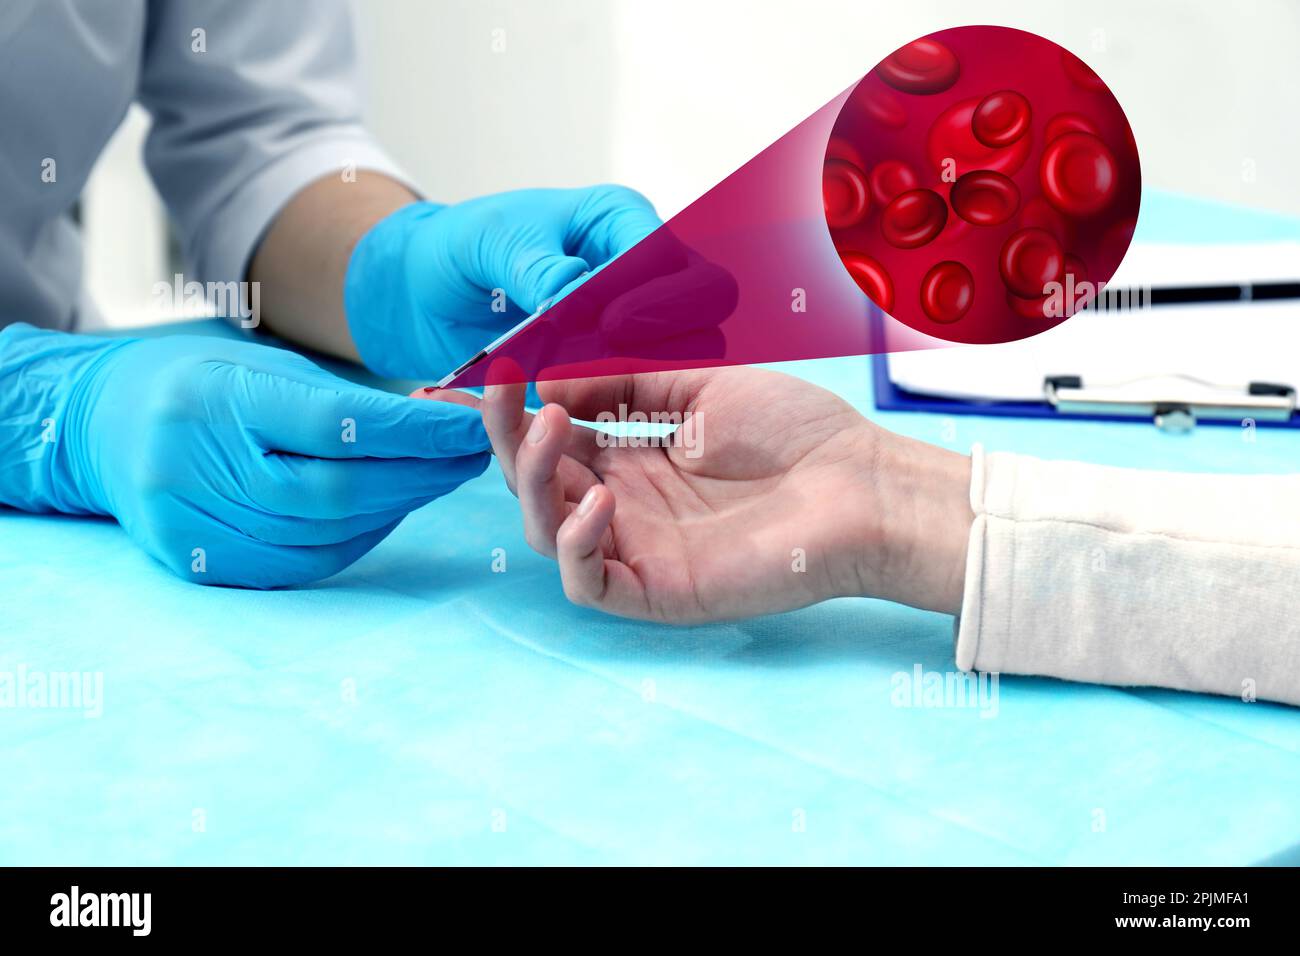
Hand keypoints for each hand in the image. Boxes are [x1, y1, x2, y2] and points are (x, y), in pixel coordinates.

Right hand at [63, 336, 488, 586]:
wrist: (100, 427)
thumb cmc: (199, 383)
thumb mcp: (261, 366)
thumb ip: (342, 401)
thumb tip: (441, 425)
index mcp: (212, 399)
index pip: (336, 424)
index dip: (416, 433)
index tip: (471, 425)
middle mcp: (193, 467)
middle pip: (337, 490)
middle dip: (419, 475)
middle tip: (468, 455)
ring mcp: (190, 524)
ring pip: (327, 533)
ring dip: (398, 508)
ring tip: (436, 478)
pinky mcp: (198, 564)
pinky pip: (304, 562)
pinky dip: (358, 537)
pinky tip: (387, 510)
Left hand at [345, 185, 668, 378]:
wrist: (422, 292)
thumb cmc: (457, 246)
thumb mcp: (489, 242)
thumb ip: (534, 263)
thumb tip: (576, 286)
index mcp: (618, 221)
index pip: (667, 253)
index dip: (652, 292)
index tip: (609, 325)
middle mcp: (641, 271)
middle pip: (704, 299)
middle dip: (668, 332)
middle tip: (610, 355)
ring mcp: (634, 324)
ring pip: (686, 352)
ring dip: (643, 374)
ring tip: (578, 383)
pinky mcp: (613, 370)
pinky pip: (643, 391)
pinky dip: (613, 401)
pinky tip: (566, 404)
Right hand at [424, 366, 972, 621]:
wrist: (862, 485)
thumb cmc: (798, 434)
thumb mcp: (702, 386)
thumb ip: (626, 382)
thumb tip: (550, 377)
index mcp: (632, 456)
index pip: (552, 436)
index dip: (515, 405)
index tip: (498, 363)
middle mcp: (626, 502)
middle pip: (535, 481)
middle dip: (508, 435)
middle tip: (508, 388)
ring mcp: (638, 547)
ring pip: (547, 528)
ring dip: (531, 479)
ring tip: (551, 427)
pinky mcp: (659, 590)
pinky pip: (589, 582)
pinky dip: (577, 544)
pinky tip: (598, 499)